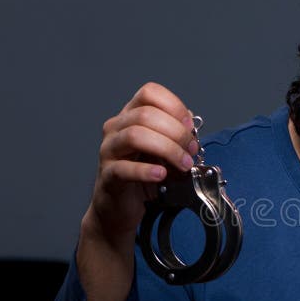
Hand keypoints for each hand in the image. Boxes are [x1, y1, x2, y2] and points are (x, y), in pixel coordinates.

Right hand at [83, 81, 198, 248]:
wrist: (120, 207)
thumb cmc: (143, 176)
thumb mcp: (163, 151)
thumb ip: (175, 135)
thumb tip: (190, 123)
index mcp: (130, 116)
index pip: (149, 93)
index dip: (174, 105)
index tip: (190, 126)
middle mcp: (116, 128)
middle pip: (146, 114)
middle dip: (176, 132)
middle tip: (191, 150)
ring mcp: (109, 150)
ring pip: (135, 135)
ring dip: (167, 149)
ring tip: (183, 164)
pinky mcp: (108, 175)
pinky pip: (124, 168)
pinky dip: (146, 170)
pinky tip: (161, 175)